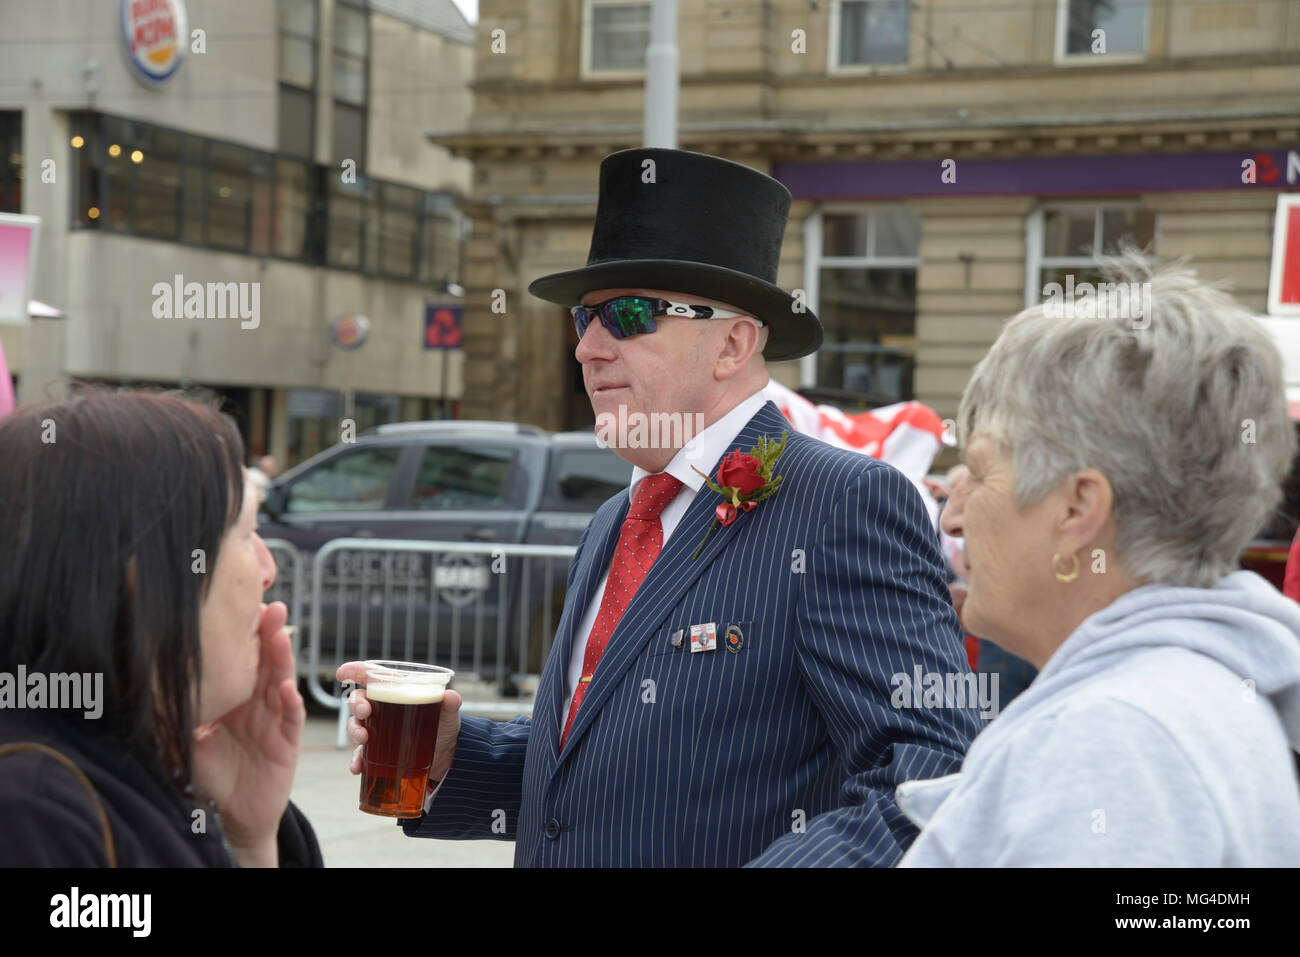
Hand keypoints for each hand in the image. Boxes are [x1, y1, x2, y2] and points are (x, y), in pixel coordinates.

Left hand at [193, 601, 303, 865]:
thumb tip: (154, 691)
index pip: (242, 661)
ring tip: (280, 634)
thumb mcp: (190, 742)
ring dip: (283, 659)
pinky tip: (287, 688)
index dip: (244, 636)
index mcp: (235, 699)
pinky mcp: (287, 742)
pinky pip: (290, 718)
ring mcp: (275, 720)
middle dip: (269, 634)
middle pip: (266, 663)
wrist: (236, 814)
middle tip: (270, 607)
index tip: (240, 608)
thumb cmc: (213, 775)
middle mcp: (257, 704)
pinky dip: (290, 703)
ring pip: (281, 682)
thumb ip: (182, 718)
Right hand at [336, 661, 462, 783]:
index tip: (342, 673)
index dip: (354, 671)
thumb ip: (450, 703)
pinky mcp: (378, 751)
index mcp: (396, 691)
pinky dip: (356, 760)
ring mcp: (378, 730)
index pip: (371, 676)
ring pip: (355, 725)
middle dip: (356, 704)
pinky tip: (357, 766)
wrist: (447, 756)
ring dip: (354, 731)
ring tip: (364, 739)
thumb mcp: (448, 714)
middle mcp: (382, 708)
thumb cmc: (444, 725)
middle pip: (358, 700)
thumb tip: (451, 697)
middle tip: (365, 712)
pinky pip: (360, 754)